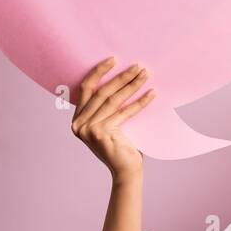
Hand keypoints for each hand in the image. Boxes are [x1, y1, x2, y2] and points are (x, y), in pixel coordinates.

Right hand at [71, 56, 155, 179]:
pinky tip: (152, 93)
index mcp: (77, 119)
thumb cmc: (121, 146)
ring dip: (132, 85)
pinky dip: (140, 102)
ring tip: (146, 74)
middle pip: (101, 92)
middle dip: (121, 77)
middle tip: (138, 65)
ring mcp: (88, 130)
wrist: (126, 171)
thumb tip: (121, 77)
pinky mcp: (101, 134)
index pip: (86, 89)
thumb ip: (106, 107)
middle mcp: (78, 124)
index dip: (99, 72)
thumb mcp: (109, 124)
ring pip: (113, 100)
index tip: (113, 59)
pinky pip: (124, 112)